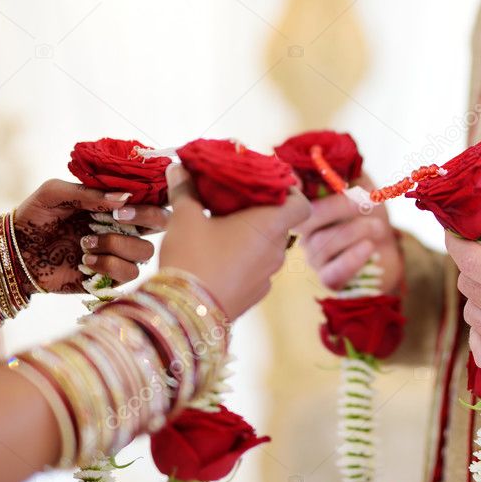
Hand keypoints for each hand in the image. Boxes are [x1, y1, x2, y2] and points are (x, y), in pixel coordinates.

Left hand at [15, 180, 167, 292]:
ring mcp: (119, 254)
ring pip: (145, 251)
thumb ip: (89, 192)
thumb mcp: (55, 193)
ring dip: (117, 245)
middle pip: (162, 223)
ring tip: (86, 243)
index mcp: (115, 205)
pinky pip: (128, 274)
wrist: (15, 252)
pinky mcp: (111, 278)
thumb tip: (124, 198)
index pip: (150, 198)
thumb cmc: (35, 216)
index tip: (123, 203)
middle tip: (117, 218)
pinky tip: (85, 262)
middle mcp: (124, 228)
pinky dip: (107, 266)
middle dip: (146, 218)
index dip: (149, 199)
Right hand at [159, 164, 310, 319]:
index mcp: (270, 225)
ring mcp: (268, 276)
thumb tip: (179, 167)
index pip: (301, 204)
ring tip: (219, 230)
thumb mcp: (185, 218)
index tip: (265, 188)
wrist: (186, 314)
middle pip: (280, 223)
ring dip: (250, 237)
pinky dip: (244, 260)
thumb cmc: (192, 258)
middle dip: (259, 212)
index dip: (290, 193)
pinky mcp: (255, 295)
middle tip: (232, 203)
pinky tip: (217, 258)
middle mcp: (277, 251)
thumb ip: (186, 190)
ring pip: (266, 247)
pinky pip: (256, 269)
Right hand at [292, 174, 402, 292]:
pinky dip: (352, 258)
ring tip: (377, 225)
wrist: (389, 246)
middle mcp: (304, 233)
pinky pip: (332, 271)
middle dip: (338, 207)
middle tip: (366, 201)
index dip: (293, 188)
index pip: (290, 198)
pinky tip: (369, 247)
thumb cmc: (370, 211)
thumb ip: (347, 170)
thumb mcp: (362, 183)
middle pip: (306, 220)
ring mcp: (314, 257)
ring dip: (356, 230)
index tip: (302, 178)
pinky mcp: (329, 278)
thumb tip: (334, 153)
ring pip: (323, 244)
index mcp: (308, 207)